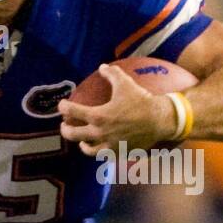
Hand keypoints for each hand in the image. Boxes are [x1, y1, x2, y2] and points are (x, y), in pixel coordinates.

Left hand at [57, 64, 178, 156]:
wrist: (160, 120)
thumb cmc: (141, 101)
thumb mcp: (126, 83)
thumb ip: (112, 74)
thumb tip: (102, 66)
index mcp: (98, 116)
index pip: (72, 111)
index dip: (63, 107)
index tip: (62, 105)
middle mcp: (100, 133)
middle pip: (72, 134)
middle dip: (65, 129)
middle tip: (65, 125)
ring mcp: (108, 145)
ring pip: (87, 149)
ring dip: (81, 144)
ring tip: (81, 141)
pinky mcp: (118, 152)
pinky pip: (104, 155)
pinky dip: (99, 151)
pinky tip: (99, 148)